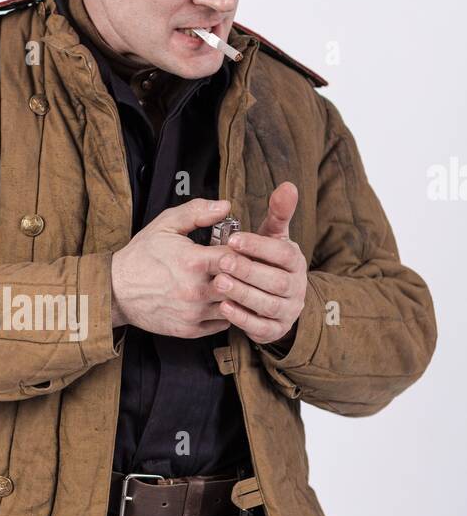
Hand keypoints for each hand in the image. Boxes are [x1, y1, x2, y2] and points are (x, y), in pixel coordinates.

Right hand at [111, 198, 239, 338]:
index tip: (242, 247)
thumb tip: (225, 206)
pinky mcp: (190, 330)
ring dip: (238, 295)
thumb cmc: (141, 256)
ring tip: (234, 283)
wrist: (116, 291)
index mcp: (193, 262)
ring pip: (236, 306)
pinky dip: (227, 312)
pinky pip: (224, 324)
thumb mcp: (165, 225)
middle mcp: (196, 290)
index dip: (245, 249)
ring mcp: (194, 313)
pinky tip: (221, 300)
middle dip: (246, 273)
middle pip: (242, 283)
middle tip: (245, 267)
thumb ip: (197, 212)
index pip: (238, 255)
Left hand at [212, 181, 307, 345]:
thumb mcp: (273, 236)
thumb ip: (278, 212)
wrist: (274, 298)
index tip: (233, 239)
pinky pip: (260, 327)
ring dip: (243, 293)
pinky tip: (224, 308)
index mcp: (295, 261)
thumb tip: (288, 185)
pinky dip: (243, 318)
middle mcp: (296, 287)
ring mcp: (288, 310)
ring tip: (219, 283)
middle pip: (275, 281)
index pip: (282, 253)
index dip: (258, 246)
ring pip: (267, 304)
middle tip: (222, 262)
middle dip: (248, 270)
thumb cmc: (266, 260)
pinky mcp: (275, 330)